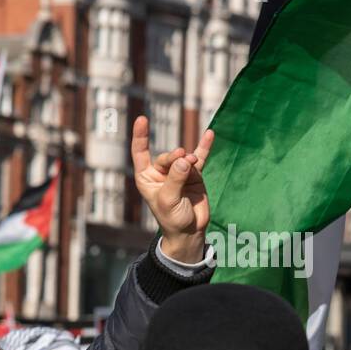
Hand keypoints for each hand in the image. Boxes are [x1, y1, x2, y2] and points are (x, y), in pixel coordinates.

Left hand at [131, 115, 213, 262]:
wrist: (189, 230)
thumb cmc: (172, 218)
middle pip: (168, 156)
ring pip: (184, 157)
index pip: (140, 152)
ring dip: (189, 158)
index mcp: (146, 178)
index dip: (141, 136)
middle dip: (176, 157)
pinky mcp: (194, 175)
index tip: (142, 119)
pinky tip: (210, 134)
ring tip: (193, 161)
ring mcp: (178, 172)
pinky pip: (200, 157)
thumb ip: (175, 179)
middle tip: (185, 161)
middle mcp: (161, 173)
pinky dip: (204, 147)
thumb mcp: (169, 200)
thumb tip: (184, 158)